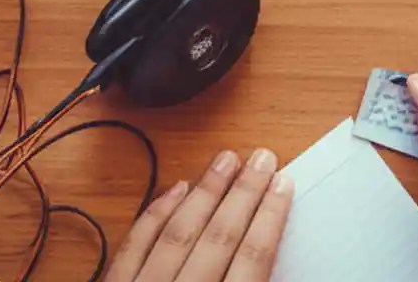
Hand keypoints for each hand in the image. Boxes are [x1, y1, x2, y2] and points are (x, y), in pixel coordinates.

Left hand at [106, 149, 293, 281]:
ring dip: (204, 193)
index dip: (271, 217)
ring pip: (178, 233)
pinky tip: (175, 189)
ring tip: (225, 161)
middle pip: (219, 238)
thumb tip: (274, 259)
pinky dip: (155, 215)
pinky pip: (134, 246)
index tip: (282, 184)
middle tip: (261, 158)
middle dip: (243, 194)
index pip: (253, 260)